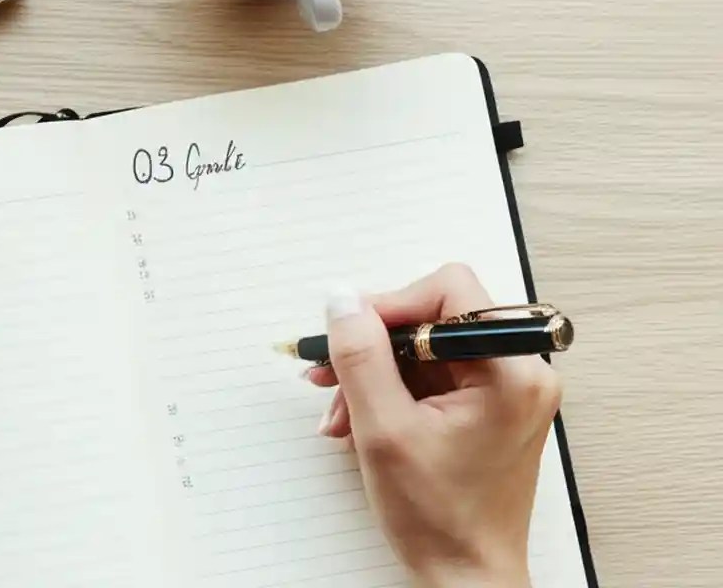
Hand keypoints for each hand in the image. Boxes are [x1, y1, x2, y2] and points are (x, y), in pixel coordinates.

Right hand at [308, 264, 560, 587]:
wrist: (466, 576)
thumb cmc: (440, 519)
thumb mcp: (384, 430)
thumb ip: (361, 356)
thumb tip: (342, 300)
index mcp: (511, 372)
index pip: (450, 290)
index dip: (391, 305)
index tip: (350, 332)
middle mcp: (520, 372)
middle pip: (433, 318)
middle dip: (374, 347)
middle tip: (329, 373)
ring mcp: (506, 391)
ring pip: (425, 348)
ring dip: (375, 374)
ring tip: (340, 412)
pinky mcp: (489, 406)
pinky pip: (432, 376)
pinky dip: (391, 392)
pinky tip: (360, 420)